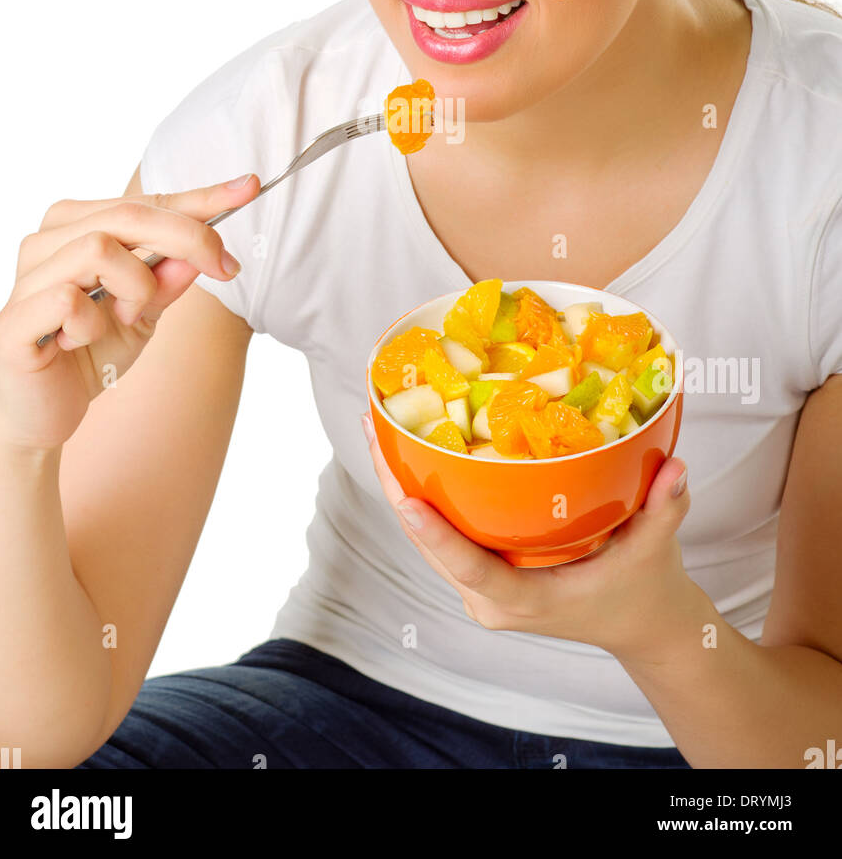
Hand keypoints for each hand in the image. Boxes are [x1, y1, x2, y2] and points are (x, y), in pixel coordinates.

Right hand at [0, 173, 260, 453]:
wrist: (46, 412)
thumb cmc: (93, 351)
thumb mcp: (147, 312)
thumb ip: (170, 280)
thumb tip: (207, 251)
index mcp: (76, 226)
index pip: (145, 201)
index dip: (200, 196)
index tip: (249, 187)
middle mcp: (46, 240)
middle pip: (128, 215)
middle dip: (188, 237)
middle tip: (223, 268)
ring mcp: (26, 277)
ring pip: (100, 248)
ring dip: (136, 287)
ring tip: (128, 318)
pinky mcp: (12, 320)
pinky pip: (68, 299)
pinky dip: (93, 323)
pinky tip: (84, 341)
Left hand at [362, 411, 692, 658]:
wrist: (643, 624)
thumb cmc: (646, 587)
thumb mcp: (657, 547)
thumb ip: (665, 507)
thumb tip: (675, 465)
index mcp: (528, 600)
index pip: (473, 570)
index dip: (437, 538)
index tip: (409, 501)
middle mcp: (492, 601)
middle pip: (430, 546)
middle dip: (398, 489)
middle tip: (374, 428)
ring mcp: (481, 590)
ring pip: (426, 539)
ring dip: (398, 486)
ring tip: (375, 425)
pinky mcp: (480, 575)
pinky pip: (440, 534)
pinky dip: (421, 494)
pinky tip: (405, 448)